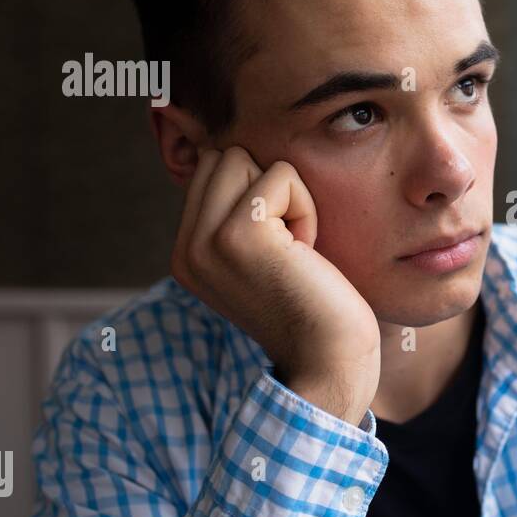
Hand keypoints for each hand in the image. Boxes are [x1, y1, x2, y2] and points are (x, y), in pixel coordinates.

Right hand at [170, 146, 380, 424]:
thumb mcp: (262, 259)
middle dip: (268, 188)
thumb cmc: (315, 306)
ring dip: (287, 195)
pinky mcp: (238, 234)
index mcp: (187, 254)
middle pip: (223, 157)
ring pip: (243, 158)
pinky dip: (305, 207)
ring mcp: (207, 241)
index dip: (258, 193)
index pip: (211, 170)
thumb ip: (237, 215)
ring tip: (295, 248)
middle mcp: (187, 248)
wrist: (329, 361)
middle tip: (289, 245)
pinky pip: (280, 175)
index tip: (278, 247)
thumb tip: (237, 155)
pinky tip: (306, 252)